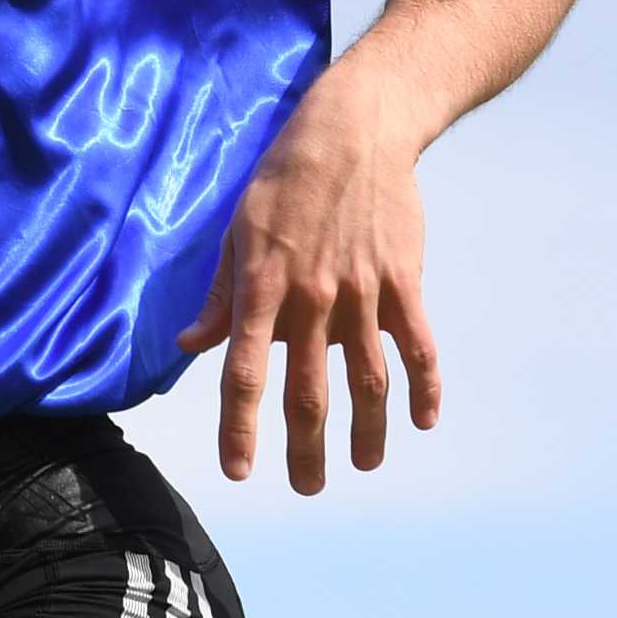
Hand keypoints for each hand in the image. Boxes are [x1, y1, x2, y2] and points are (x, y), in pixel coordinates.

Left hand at [175, 74, 441, 492]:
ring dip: (366, 432)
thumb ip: (221, 295)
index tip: (238, 471)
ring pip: (367, 383)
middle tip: (306, 487)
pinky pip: (417, 347)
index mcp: (262, 287)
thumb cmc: (284, 177)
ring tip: (361, 464)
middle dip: (305, 448)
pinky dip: (423, 388)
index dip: (239, 427)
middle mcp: (312, 299)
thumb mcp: (237, 230)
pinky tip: (421, 421)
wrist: (353, 131)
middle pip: (307, 392)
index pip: (245, 372)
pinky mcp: (403, 282)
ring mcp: (362, 293)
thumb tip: (193, 346)